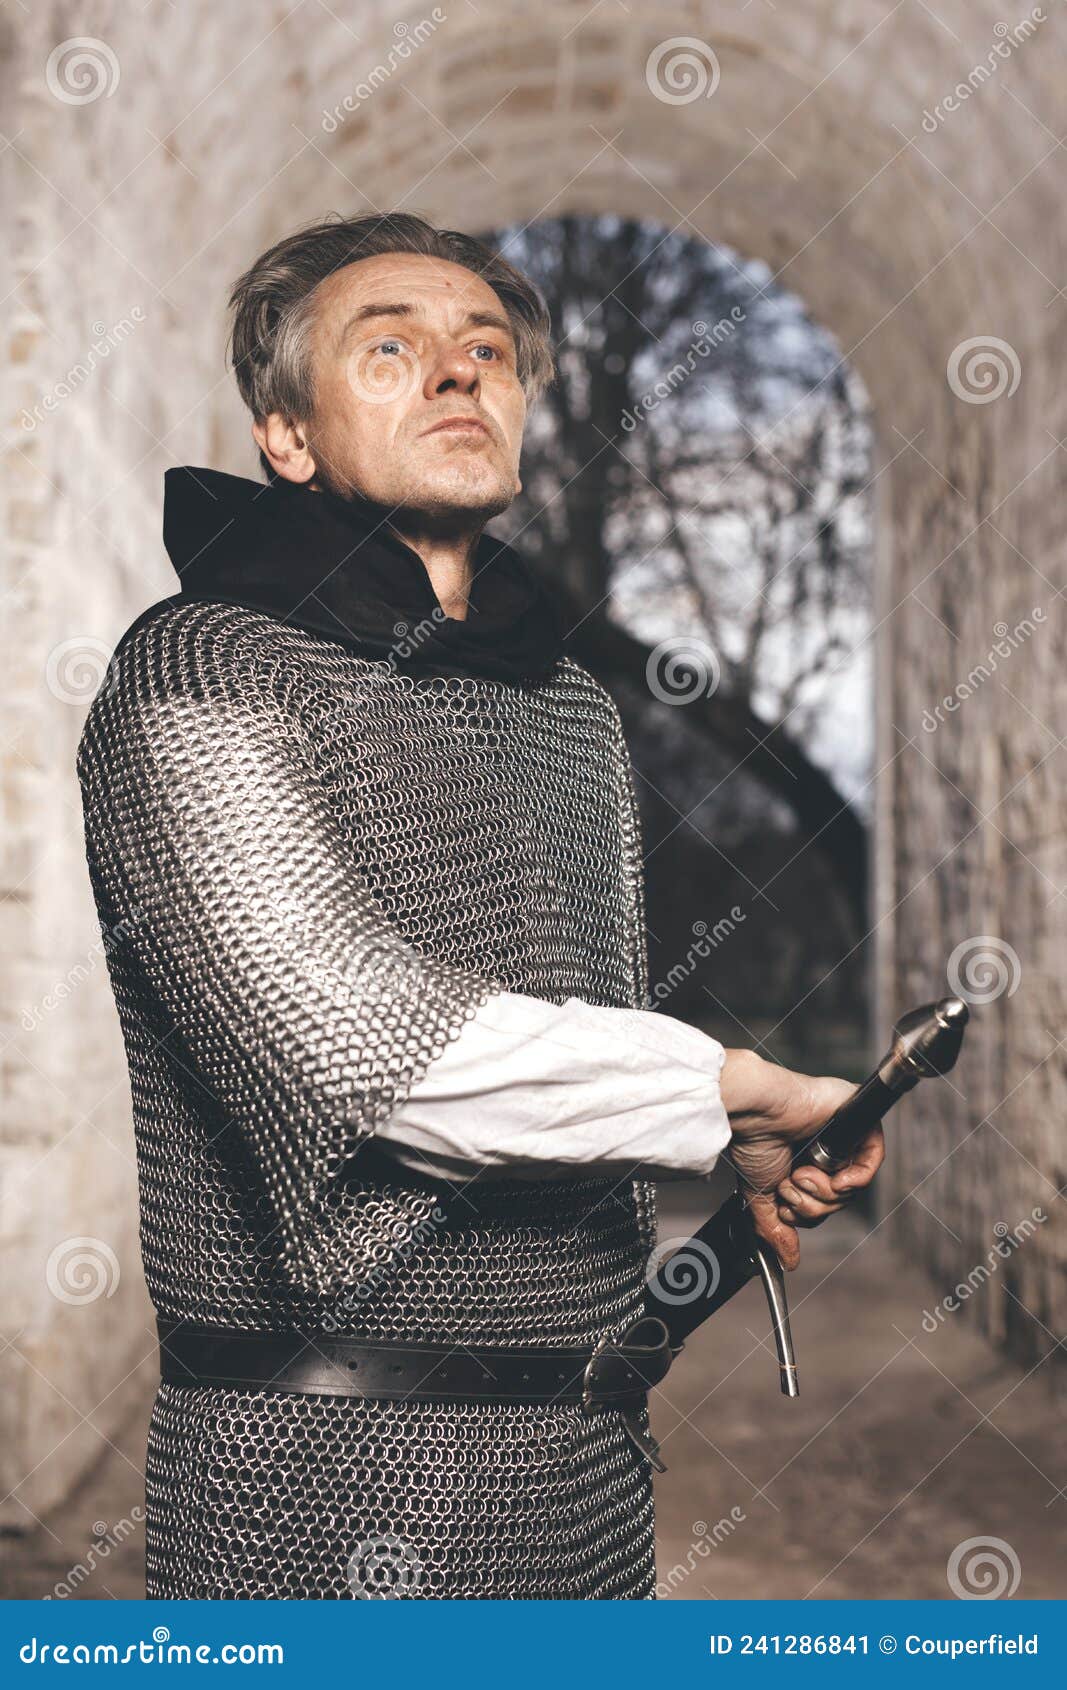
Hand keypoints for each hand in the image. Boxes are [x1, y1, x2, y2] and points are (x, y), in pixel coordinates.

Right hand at [719, 1049, 884, 1269]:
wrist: (757, 1114)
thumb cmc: (753, 1142)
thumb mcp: (761, 1196)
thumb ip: (776, 1230)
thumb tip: (788, 1261)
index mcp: (802, 1166)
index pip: (822, 1205)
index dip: (806, 1214)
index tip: (786, 1206)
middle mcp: (824, 1153)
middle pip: (838, 1201)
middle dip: (812, 1202)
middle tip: (791, 1183)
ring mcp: (842, 1137)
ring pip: (853, 1187)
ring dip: (824, 1189)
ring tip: (801, 1171)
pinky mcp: (858, 1121)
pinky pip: (873, 1160)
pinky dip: (857, 1178)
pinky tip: (837, 1179)